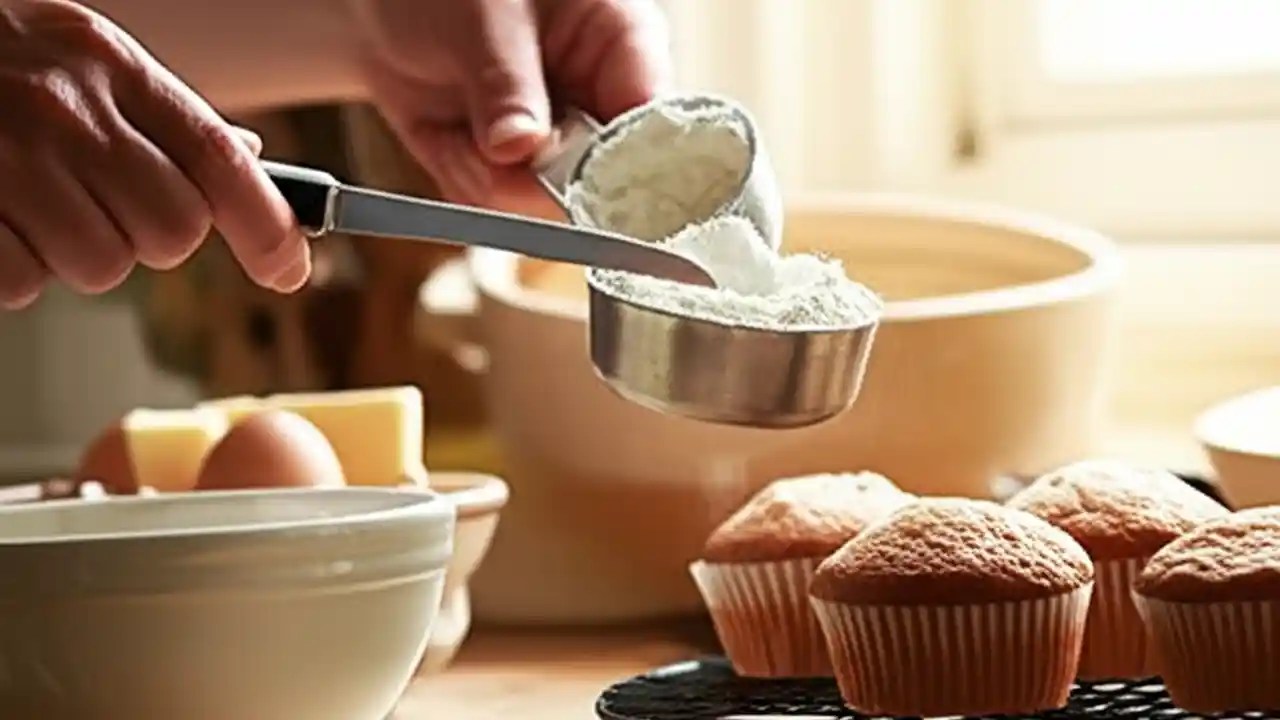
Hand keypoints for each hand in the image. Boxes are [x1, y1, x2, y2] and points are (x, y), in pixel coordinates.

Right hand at [0, 0, 309, 308]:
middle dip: (147, 237)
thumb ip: (161, 114)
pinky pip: (23, 284)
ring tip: (31, 203)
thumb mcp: (82, 58)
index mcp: (112, 69)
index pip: (224, 163)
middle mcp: (67, 111)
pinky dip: (13, 271)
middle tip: (96, 203)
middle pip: (172, 234)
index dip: (269, 228)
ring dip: (75, 254)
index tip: (290, 268)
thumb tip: (248, 159)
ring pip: (102, 268)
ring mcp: (9, 160)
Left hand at [350, 0, 670, 208]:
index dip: (622, 164)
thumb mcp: (481, 19)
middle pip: (601, 178)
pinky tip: (442, 138)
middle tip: (489, 152)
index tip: (574, 185)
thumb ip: (506, 84)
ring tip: (452, 131)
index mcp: (619, 41)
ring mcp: (554, 137)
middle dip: (534, 180)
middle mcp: (595, 96)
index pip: (649, 120)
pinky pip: (497, 205)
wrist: (377, 0)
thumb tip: (520, 149)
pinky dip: (461, 179)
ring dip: (487, 179)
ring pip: (544, 202)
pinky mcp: (509, 167)